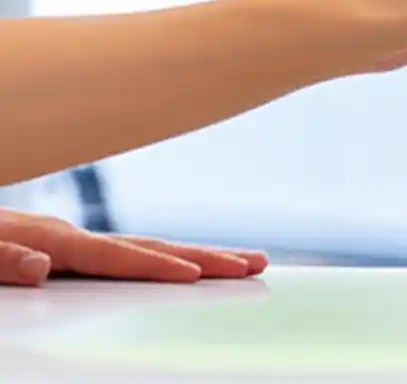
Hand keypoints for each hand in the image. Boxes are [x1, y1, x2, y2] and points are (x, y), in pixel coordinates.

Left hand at [0, 208, 267, 286]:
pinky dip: (162, 260)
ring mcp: (66, 240)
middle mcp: (65, 235)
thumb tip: (45, 266)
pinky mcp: (59, 248)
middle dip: (205, 257)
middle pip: (149, 246)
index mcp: (47, 239)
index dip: (158, 266)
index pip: (115, 256)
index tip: (201, 275)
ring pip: (142, 248)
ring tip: (242, 262)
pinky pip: (123, 256)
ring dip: (194, 257)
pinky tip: (182, 266)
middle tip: (257, 264)